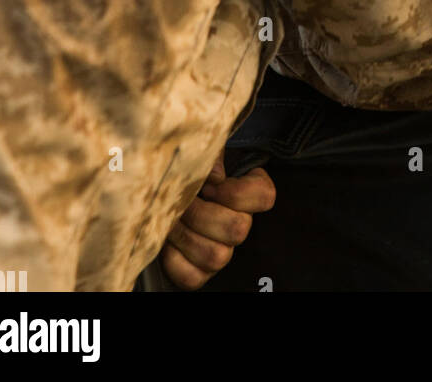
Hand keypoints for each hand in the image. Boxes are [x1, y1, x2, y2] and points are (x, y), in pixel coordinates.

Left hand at [160, 157, 275, 290]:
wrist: (165, 194)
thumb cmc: (188, 170)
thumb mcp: (202, 153)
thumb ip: (211, 155)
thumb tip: (216, 176)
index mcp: (248, 192)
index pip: (265, 197)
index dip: (236, 192)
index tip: (210, 185)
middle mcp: (239, 225)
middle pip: (238, 229)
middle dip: (202, 214)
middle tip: (183, 202)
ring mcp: (221, 252)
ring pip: (217, 256)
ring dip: (186, 235)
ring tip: (171, 220)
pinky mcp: (198, 273)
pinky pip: (192, 277)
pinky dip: (174, 259)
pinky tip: (167, 241)